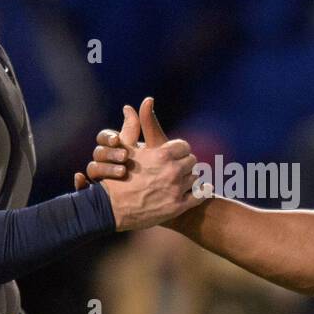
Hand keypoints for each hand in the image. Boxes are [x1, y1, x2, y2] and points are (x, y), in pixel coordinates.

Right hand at [77, 98, 201, 231]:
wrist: (111, 209)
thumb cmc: (116, 177)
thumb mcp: (125, 148)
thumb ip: (135, 125)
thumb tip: (137, 103)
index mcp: (162, 154)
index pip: (184, 146)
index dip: (179, 150)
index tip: (174, 155)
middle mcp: (172, 171)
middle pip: (192, 162)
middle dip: (184, 165)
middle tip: (176, 170)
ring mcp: (176, 190)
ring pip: (195, 178)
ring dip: (189, 179)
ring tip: (180, 182)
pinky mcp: (178, 206)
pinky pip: (200, 195)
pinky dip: (202, 192)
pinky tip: (199, 191)